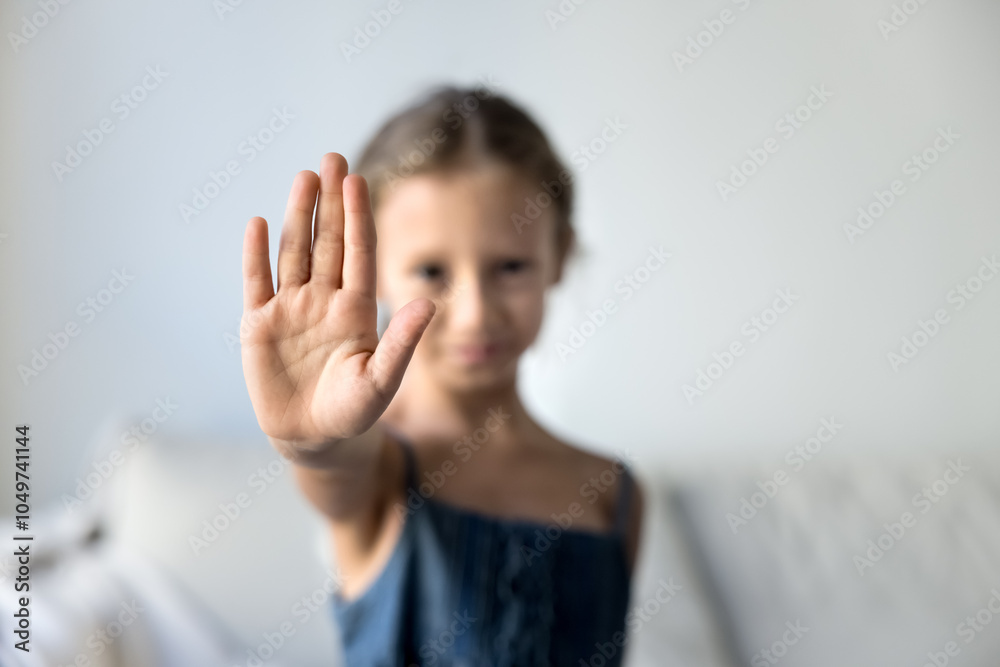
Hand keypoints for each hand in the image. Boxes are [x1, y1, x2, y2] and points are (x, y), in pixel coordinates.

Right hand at [240, 153, 433, 448]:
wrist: (314, 439)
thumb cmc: (354, 412)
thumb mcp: (382, 380)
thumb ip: (402, 342)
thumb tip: (430, 303)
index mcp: (355, 309)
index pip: (358, 253)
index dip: (358, 217)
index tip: (358, 180)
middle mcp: (324, 301)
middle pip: (327, 242)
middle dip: (330, 202)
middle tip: (332, 158)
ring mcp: (291, 309)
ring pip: (294, 253)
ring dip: (297, 217)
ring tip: (303, 178)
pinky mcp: (260, 325)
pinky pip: (257, 283)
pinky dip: (256, 255)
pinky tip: (258, 224)